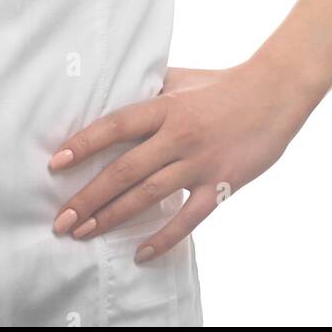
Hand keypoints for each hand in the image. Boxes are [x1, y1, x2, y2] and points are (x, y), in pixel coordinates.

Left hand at [47, 61, 316, 258]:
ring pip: (148, 197)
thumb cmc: (221, 83)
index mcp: (164, 107)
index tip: (57, 163)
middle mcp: (178, 137)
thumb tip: (111, 94)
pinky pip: (188, 219)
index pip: (115, 127)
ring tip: (83, 233)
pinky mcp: (220, 185)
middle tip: (61, 219)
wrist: (274, 93)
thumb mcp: (179, 78)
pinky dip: (163, 238)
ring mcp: (199, 164)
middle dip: (88, 197)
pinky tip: (140, 253)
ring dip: (112, 218)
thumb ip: (147, 89)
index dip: (84, 145)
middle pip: (124, 171)